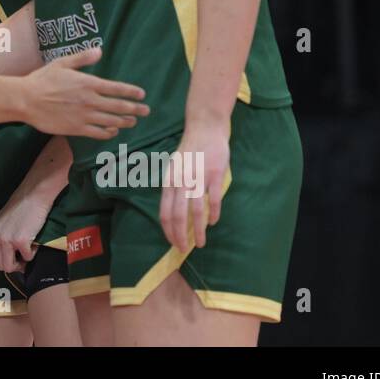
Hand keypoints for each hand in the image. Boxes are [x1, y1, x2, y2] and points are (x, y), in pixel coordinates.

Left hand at [0, 184, 56, 273]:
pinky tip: (33, 241)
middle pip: (1, 266)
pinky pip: (27, 258)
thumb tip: (6, 262)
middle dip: (14, 264)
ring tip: (27, 248)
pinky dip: (33, 252)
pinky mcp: (20, 241)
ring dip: (22, 261)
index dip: (5, 262)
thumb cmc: (19, 210)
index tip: (14, 257)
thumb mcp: (1, 226)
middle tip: (23, 254)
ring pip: (11, 267)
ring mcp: (6, 240)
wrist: (32, 196)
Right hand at [21, 47, 147, 136]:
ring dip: (125, 122)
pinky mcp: (77, 129)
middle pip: (120, 107)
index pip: (117, 88)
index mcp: (88, 83)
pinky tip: (113, 131)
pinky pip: (99, 133)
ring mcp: (84, 116)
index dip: (132, 92)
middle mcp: (90, 101)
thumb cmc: (42, 79)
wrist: (26, 100)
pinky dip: (109, 133)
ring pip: (112, 121)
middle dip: (136, 109)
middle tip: (146, 110)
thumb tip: (99, 50)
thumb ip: (83, 58)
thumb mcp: (62, 63)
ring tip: (133, 121)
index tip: (142, 94)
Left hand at [159, 118, 229, 251]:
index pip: (164, 212)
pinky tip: (213, 222)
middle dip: (180, 236)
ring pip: (195, 211)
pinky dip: (213, 214)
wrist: (204, 128)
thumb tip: (175, 214)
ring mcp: (197, 177)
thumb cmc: (189, 151)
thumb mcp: (175, 169)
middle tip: (183, 250)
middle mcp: (180, 181)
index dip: (168, 230)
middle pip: (177, 215)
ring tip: (201, 243)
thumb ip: (174, 188)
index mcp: (169, 180)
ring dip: (197, 230)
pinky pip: (213, 199)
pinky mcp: (215, 174)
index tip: (173, 243)